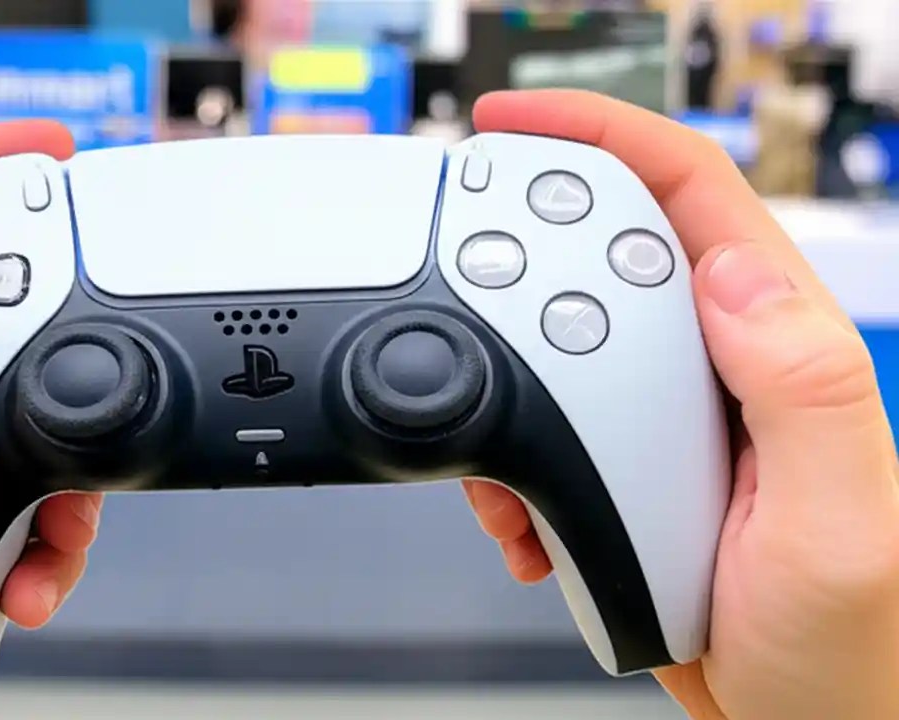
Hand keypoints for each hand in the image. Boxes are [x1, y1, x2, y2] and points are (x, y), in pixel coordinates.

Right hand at [464, 90, 898, 719]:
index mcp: (772, 345)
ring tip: (503, 475)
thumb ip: (800, 390)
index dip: (597, 136)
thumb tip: (728, 273)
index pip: (689, 195)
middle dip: (513, 266)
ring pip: (551, 347)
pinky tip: (522, 517)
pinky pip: (544, 428)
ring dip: (502, 394)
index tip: (508, 129)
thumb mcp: (842, 523)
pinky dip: (507, 464)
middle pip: (595, 254)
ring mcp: (667, 412)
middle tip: (457, 303)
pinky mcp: (629, 462)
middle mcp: (717, 362)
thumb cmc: (851, 645)